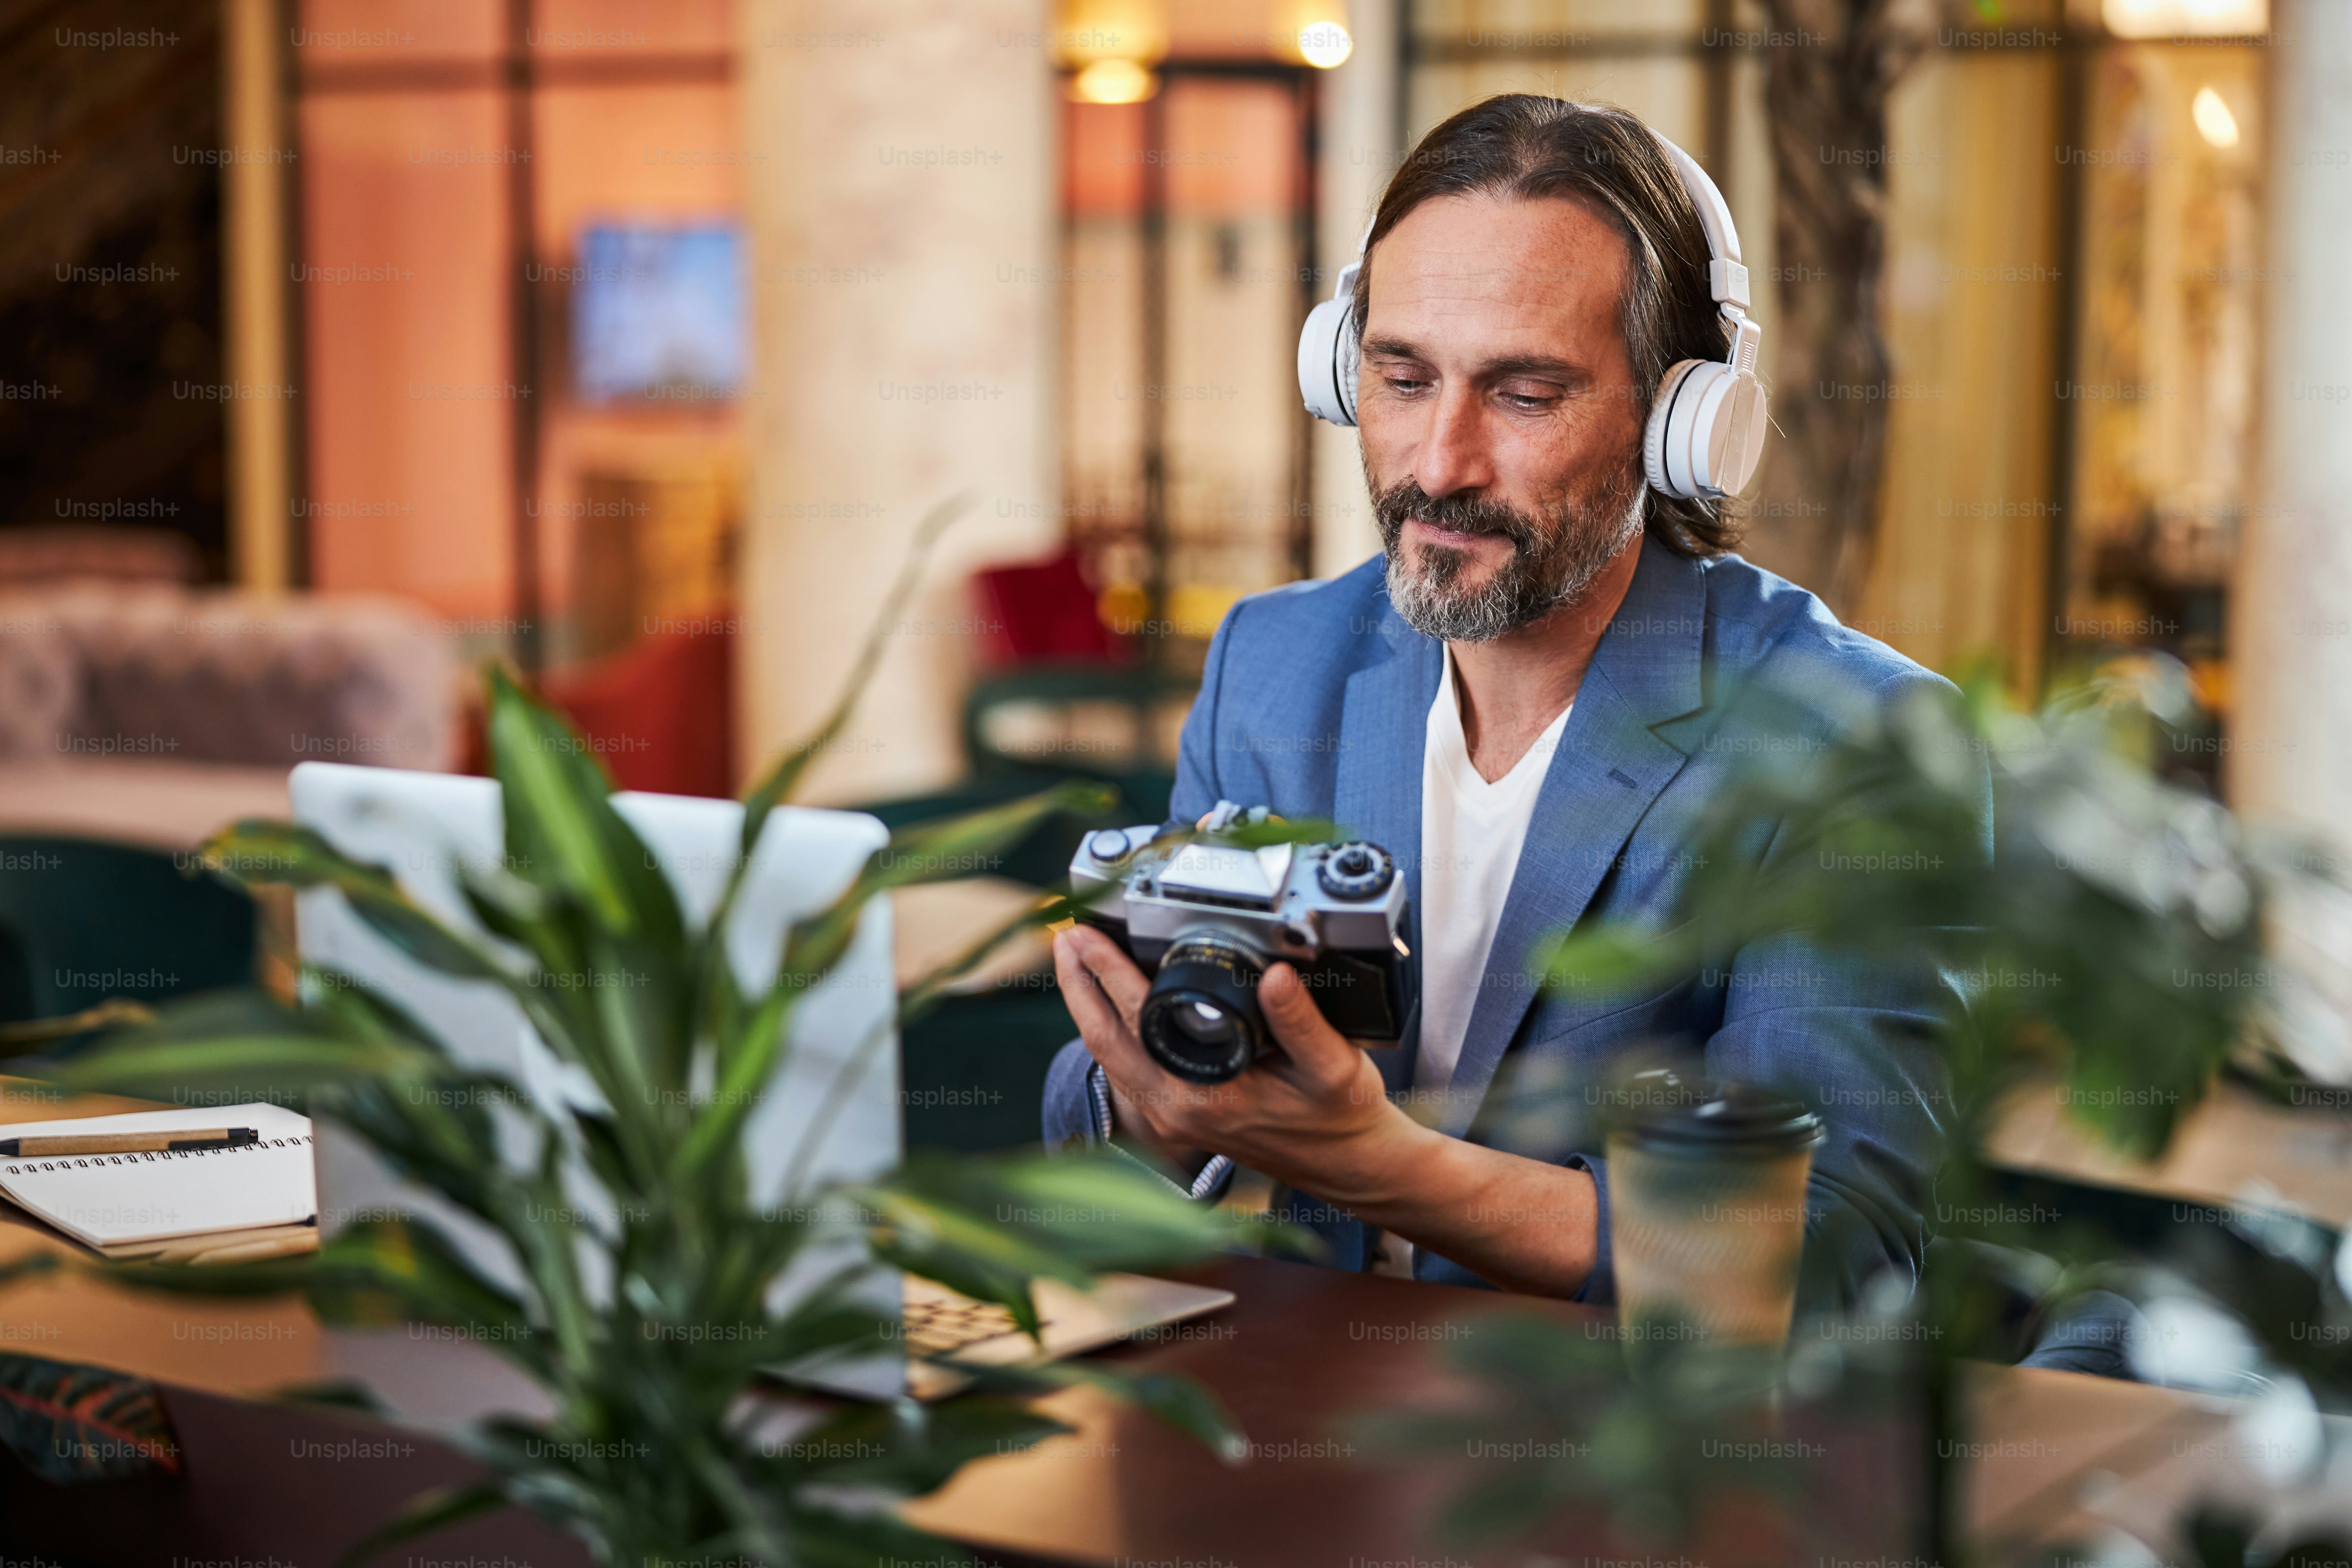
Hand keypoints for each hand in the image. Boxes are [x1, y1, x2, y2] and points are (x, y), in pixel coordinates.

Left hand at [1051, 924, 1430, 1202]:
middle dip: (1078, 984)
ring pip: (1108, 1057)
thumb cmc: (1340, 1116)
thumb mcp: (1333, 1065)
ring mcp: (1169, 1119)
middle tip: (1065, 936)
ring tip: (1074, 961)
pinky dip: (1108, 1033)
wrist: (1345, 1165)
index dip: (1108, 971)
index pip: (1139, 1021)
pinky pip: (1124, 1071)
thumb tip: (1276, 976)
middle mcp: (1175, 1111)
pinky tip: (1107, 1006)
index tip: (1088, 934)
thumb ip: (1301, 1020)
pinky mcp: (1174, 1119)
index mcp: (1206, 1095)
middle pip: (1103, 1040)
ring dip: (1086, 1007)